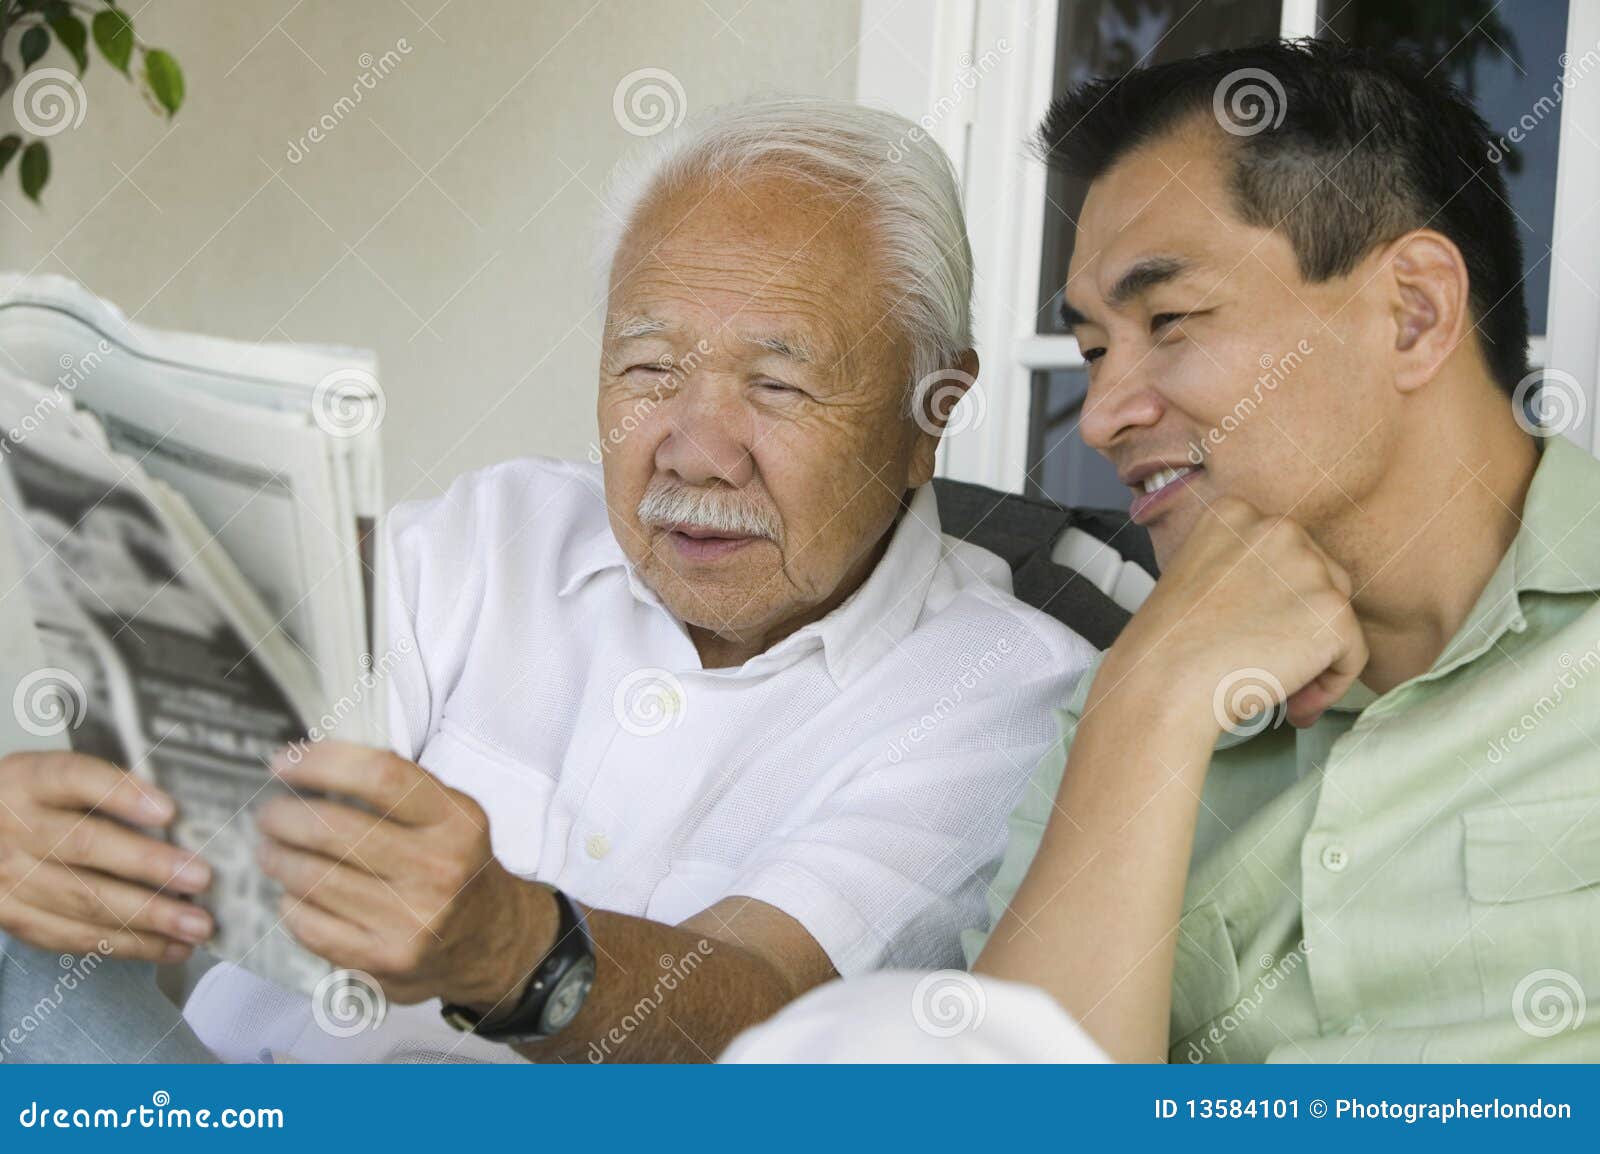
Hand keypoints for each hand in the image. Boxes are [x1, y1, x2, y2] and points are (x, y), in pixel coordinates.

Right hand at [0, 750, 213, 960]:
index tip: (169, 810)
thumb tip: (184, 816)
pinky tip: (169, 946)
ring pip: (83, 900)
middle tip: (202, 878)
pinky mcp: (12, 917)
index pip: (75, 778)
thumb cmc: (38, 803)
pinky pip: (73, 936)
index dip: (122, 794)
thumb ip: (107, 788)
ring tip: (197, 926)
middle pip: (85, 845)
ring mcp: (9, 877)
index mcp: (30, 780)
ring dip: (148, 917)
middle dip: (149, 865)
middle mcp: (15, 828)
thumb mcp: (57, 780)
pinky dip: (127, 945)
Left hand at [257, 741, 556, 1009]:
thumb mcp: (450, 815)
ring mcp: (411, 920)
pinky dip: (290, 905)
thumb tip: (309, 764)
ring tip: (270, 849)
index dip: (322, 763)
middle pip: (335, 830)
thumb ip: (397, 790)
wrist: (489, 940)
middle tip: (268, 813)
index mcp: (456, 821)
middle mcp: (438, 869)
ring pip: (314, 879)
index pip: (381, 776)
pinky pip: (312, 926)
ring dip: (278, 858)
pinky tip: (291, 894)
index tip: (284, 761)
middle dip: (285, 816)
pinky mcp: (384, 961)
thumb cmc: (455, 865)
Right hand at [1102, 497, 1368, 729]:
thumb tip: (1280, 602)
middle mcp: (1278, 528)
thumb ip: (1240, 570)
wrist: (1162, 684)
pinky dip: (1330, 687)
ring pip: (1337, 618)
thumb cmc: (1166, 646)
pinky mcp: (1333, 612)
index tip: (1250, 631)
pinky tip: (1292, 705)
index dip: (1275, 601)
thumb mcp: (1194, 576)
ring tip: (1275, 686)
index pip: (1283, 554)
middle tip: (1264, 663)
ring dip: (1315, 656)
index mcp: (1237, 514)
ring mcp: (1309, 568)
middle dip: (1299, 626)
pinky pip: (1353, 656)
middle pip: (1320, 579)